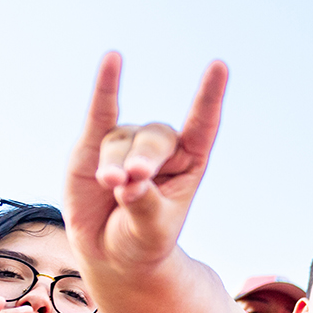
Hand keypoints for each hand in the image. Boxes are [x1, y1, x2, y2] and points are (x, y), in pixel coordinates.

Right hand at [64, 52, 228, 272]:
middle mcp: (162, 148)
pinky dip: (106, 87)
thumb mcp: (152, 231)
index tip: (218, 66)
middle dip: (144, 159)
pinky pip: (101, 111)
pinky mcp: (94, 143)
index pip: (203, 125)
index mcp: (190, 163)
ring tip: (110, 185)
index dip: (209, 97)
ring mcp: (128, 143)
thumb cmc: (142, 240)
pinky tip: (113, 60)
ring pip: (122, 141)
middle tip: (132, 179)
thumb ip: (144, 205)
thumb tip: (129, 182)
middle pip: (156, 138)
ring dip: (115, 164)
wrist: (111, 253)